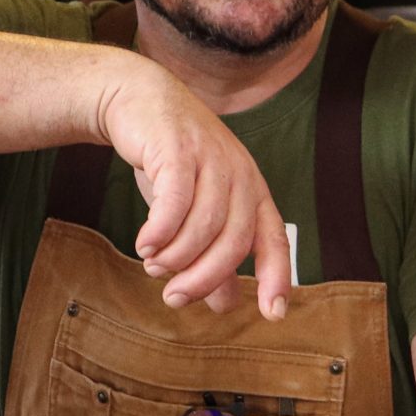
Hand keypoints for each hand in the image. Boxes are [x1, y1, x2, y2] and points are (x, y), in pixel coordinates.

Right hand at [93, 56, 291, 318]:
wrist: (138, 101)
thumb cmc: (172, 163)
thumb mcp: (195, 211)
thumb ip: (212, 255)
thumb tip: (225, 305)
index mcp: (253, 192)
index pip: (274, 240)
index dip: (277, 278)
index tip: (273, 315)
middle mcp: (241, 175)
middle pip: (234, 241)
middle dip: (203, 278)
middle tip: (174, 298)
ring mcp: (212, 159)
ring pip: (204, 224)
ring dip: (176, 256)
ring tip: (152, 266)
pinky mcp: (179, 149)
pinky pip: (175, 201)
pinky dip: (160, 230)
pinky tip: (144, 245)